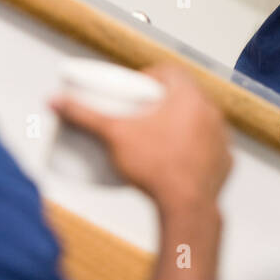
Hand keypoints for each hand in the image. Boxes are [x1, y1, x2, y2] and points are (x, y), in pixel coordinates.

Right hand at [50, 63, 232, 212]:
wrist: (187, 208)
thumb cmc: (154, 168)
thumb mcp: (113, 135)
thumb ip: (84, 115)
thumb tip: (53, 100)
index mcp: (189, 96)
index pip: (171, 71)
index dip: (151, 75)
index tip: (136, 90)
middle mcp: (211, 112)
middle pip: (186, 95)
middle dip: (164, 100)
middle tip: (141, 114)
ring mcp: (222, 137)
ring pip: (201, 120)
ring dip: (183, 122)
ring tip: (158, 135)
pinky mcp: (226, 161)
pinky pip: (210, 146)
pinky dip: (196, 147)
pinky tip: (181, 155)